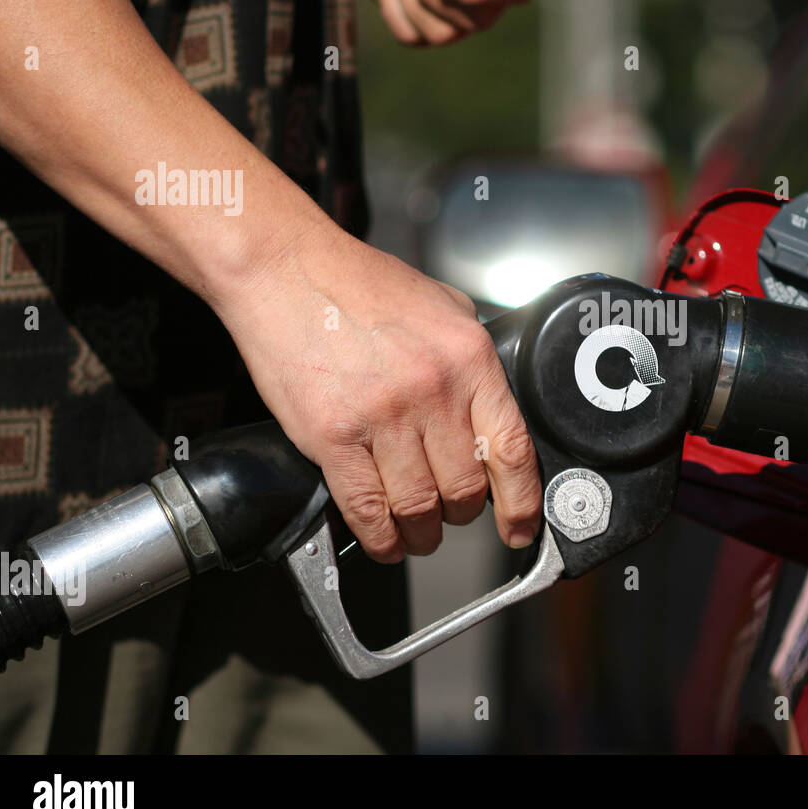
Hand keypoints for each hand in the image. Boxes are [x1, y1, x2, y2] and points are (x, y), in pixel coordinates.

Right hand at [216, 216, 541, 561]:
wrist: (285, 270)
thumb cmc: (360, 285)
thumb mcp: (444, 307)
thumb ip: (473, 359)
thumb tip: (493, 410)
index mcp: (469, 360)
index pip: (512, 450)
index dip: (521, 503)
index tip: (520, 526)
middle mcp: (432, 391)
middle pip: (466, 488)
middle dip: (463, 513)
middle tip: (453, 513)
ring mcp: (382, 416)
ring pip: (419, 507)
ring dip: (422, 532)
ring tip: (418, 532)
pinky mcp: (333, 436)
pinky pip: (366, 509)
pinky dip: (380, 537)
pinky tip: (383, 538)